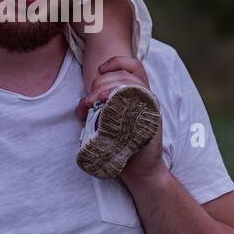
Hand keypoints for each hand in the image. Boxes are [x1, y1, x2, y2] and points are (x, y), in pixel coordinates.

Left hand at [75, 56, 165, 183]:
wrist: (141, 170)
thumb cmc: (122, 146)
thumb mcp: (106, 123)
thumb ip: (95, 111)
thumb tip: (83, 104)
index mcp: (139, 95)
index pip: (133, 66)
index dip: (116, 62)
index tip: (99, 71)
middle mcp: (146, 98)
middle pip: (124, 74)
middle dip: (101, 81)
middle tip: (90, 99)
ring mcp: (150, 108)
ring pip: (130, 82)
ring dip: (106, 88)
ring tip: (93, 101)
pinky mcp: (150, 119)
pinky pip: (138, 99)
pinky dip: (118, 97)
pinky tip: (106, 105)